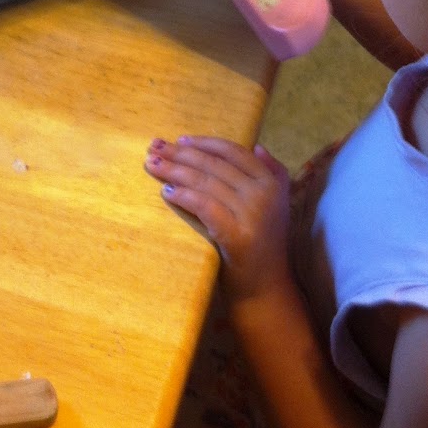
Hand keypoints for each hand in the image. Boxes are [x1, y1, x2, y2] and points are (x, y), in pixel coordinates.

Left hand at [145, 135, 291, 303]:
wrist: (266, 287)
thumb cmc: (263, 243)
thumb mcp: (274, 205)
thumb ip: (272, 174)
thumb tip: (257, 145)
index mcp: (272, 181)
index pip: (233, 152)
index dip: (203, 144)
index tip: (179, 140)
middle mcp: (264, 194)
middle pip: (214, 166)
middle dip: (180, 154)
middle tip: (155, 147)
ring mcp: (252, 214)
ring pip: (206, 183)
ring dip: (174, 171)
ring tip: (152, 165)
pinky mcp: (238, 235)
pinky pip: (205, 206)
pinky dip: (184, 196)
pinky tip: (166, 192)